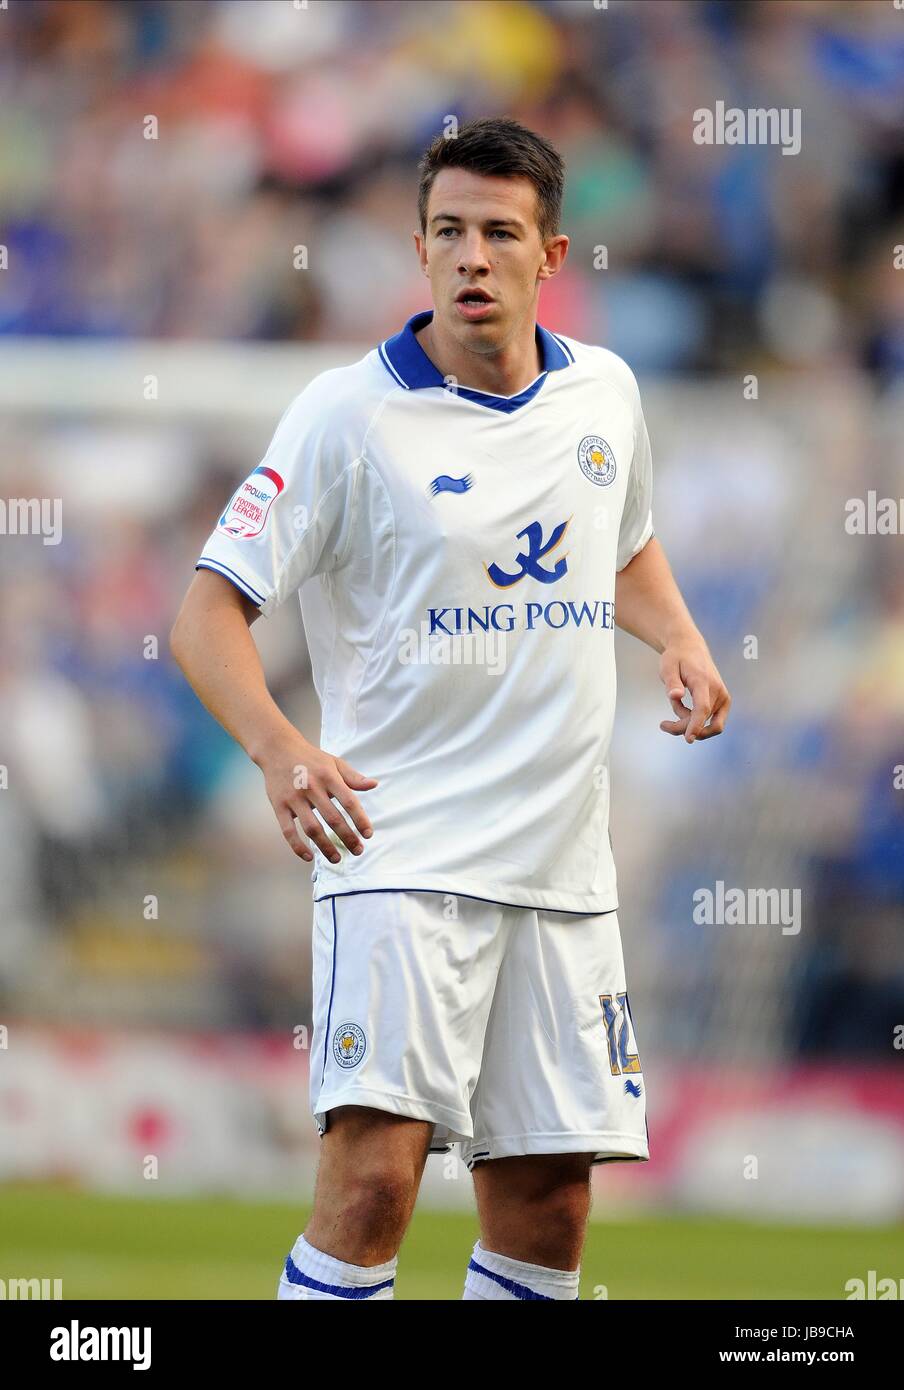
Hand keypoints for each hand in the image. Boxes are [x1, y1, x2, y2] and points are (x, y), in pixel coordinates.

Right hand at [255, 731, 376, 862]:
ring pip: (312, 828)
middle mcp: (312, 787)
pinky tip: (309, 857)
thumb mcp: (334, 762)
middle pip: (333, 818)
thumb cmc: (310, 758)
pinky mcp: (279, 806)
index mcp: (328, 776)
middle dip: (347, 837)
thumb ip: (353, 777)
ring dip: (325, 847)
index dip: (360, 820)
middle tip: (358, 851)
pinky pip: (288, 831)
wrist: (277, 749)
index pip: (349, 802)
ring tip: (337, 858)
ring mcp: (294, 798)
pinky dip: (298, 846)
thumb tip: (374, 785)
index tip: (368, 834)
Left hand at [659, 636, 730, 741]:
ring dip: (688, 722)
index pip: (702, 708)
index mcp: (703, 681)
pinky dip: (696, 720)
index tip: (688, 739)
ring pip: (708, 724)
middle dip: (682, 726)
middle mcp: (718, 690)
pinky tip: (683, 708)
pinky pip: (712, 721)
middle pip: (702, 719)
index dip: (696, 725)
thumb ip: (671, 682)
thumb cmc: (676, 658)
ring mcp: (723, 697)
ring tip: (675, 705)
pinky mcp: (724, 702)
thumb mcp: (667, 666)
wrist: (690, 648)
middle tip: (663, 725)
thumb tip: (675, 696)